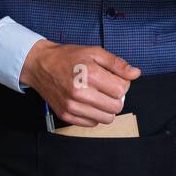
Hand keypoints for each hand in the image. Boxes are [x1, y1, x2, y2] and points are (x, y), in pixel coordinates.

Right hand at [20, 40, 140, 126]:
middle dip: (117, 97)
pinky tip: (89, 103)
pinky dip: (95, 115)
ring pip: (106, 119)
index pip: (122, 90)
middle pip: (116, 107)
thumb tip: (135, 73)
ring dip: (107, 108)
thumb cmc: (68, 57)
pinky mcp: (66, 115)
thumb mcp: (94, 52)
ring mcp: (72, 107)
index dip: (123, 84)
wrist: (40, 65)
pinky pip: (92, 123)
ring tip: (99, 96)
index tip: (114, 79)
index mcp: (90, 75)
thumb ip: (117, 64)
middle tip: (107, 87)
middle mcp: (80, 93)